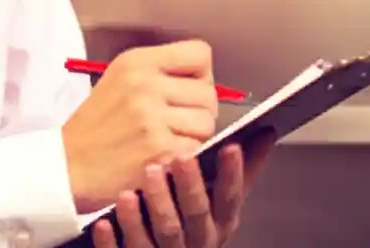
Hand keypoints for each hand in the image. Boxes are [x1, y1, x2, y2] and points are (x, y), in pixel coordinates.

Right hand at [62, 41, 218, 211]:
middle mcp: (144, 83)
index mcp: (135, 61)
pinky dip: (185, 158)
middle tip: (174, 124)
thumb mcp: (118, 81)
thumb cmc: (95, 127)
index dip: (200, 76)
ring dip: (194, 137)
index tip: (184, 92)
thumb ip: (159, 74)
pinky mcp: (158, 148)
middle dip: (198, 112)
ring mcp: (151, 116)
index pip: (199, 54)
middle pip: (208, 93)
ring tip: (166, 140)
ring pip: (207, 123)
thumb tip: (204, 83)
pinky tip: (161, 157)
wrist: (67, 165)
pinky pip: (197, 149)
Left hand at [91, 129, 276, 247]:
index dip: (232, 173)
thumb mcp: (218, 201)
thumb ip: (240, 171)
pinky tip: (104, 221)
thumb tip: (265, 132)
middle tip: (179, 156)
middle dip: (190, 187)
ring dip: (155, 207)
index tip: (230, 145)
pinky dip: (114, 240)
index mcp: (218, 224)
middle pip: (196, 215)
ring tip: (142, 177)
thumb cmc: (190, 222)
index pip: (230, 198)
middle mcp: (197, 241)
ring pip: (163, 234)